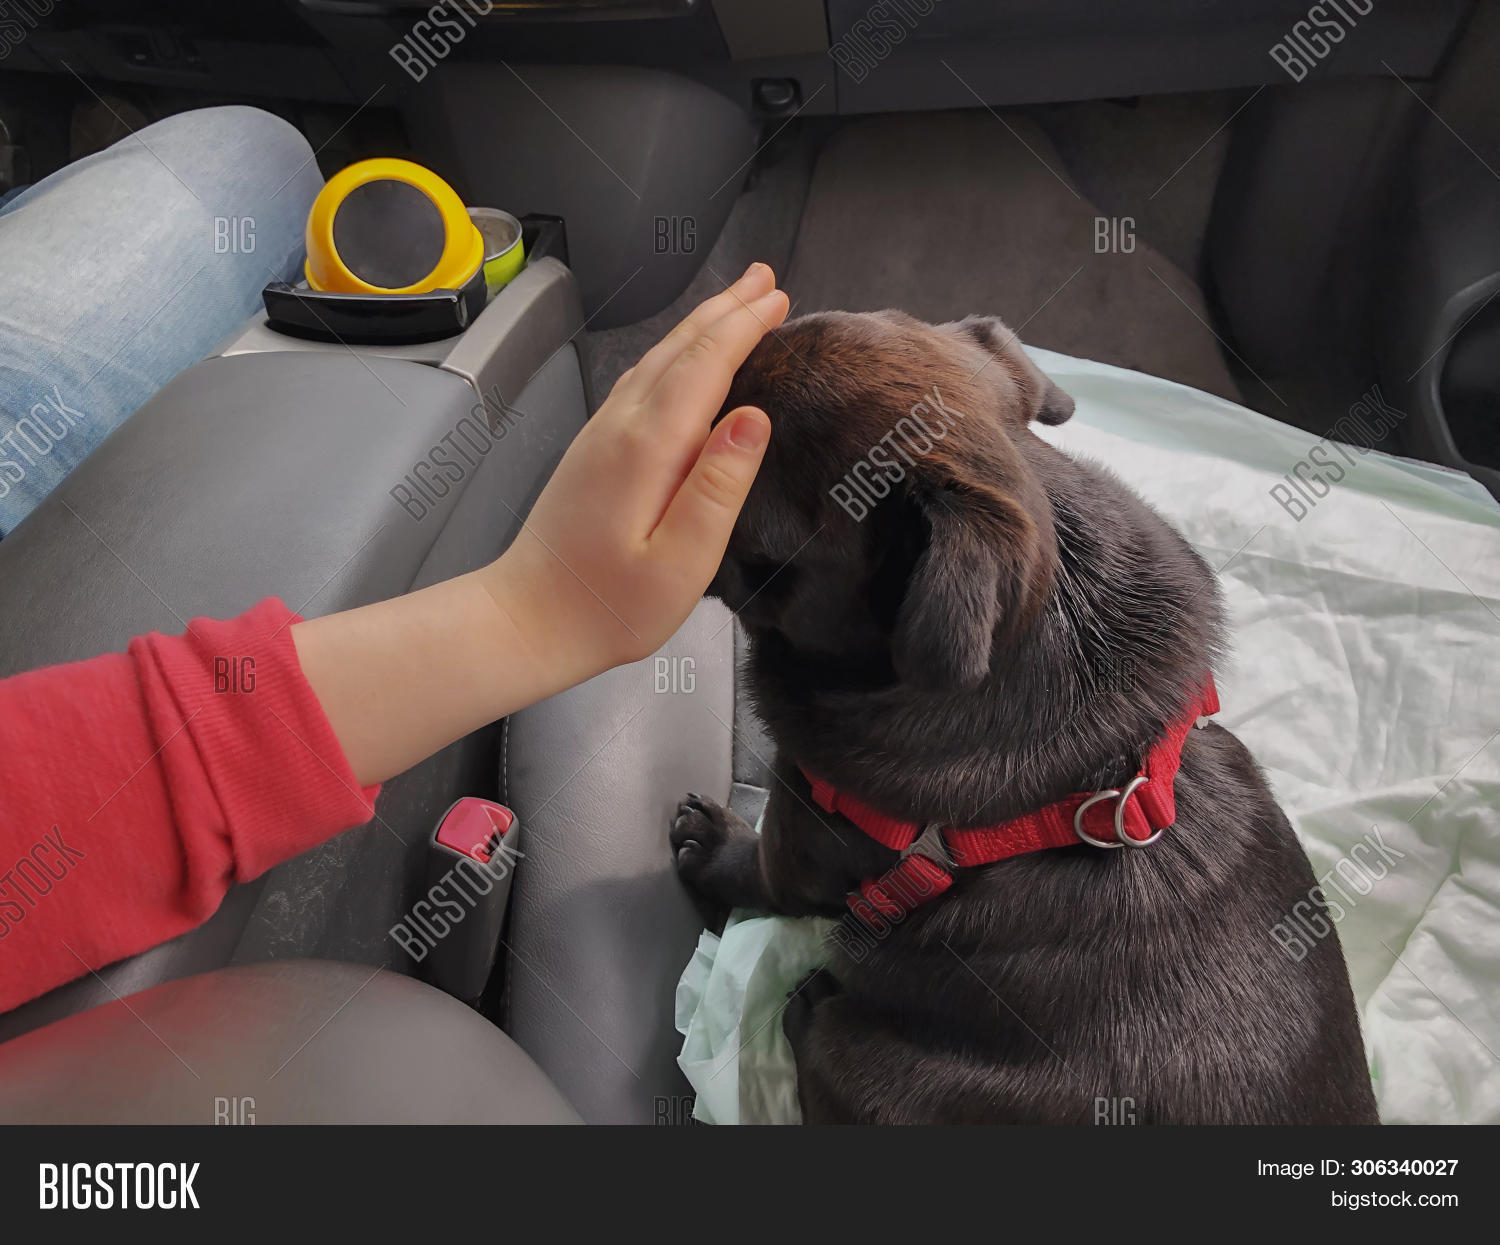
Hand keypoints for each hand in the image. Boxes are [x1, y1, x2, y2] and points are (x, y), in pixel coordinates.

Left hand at [292, 264, 786, 786]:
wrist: (528, 621)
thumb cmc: (610, 607)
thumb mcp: (682, 562)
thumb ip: (719, 487)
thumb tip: (753, 418)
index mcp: (647, 447)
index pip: (704, 366)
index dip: (743, 327)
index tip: (779, 300)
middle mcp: (619, 426)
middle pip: (678, 350)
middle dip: (725, 310)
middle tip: (767, 278)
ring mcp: (600, 435)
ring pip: (656, 359)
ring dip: (699, 326)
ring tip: (737, 303)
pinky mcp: (593, 451)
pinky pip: (641, 381)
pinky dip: (674, 355)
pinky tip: (684, 357)